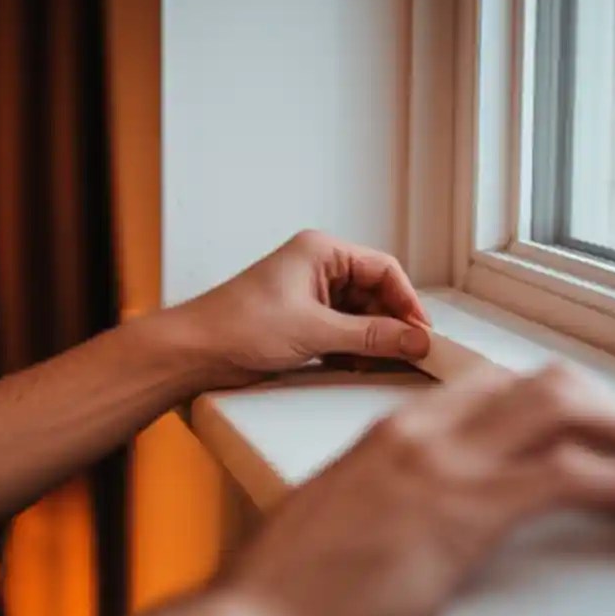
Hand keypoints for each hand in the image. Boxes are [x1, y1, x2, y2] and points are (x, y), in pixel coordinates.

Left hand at [168, 230, 431, 387]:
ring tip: (378, 362)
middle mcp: (317, 268)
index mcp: (321, 251)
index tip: (421, 332)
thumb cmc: (236, 325)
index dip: (407, 301)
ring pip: (360, 315)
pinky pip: (342, 331)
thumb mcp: (315, 331)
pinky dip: (353, 349)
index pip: (383, 269)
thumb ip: (371, 336)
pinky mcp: (302, 321)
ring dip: (371, 340)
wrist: (194, 352)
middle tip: (409, 352)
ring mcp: (309, 295)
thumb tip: (413, 339)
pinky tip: (355, 364)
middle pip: (375, 293)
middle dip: (390, 324)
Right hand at [211, 364, 614, 615]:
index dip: (558, 400)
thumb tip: (424, 513)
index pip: (496, 386)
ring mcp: (449, 464)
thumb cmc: (286, 583)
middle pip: (544, 385)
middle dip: (610, 407)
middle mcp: (427, 430)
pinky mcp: (468, 510)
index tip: (591, 419)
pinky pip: (577, 476)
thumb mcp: (345, 514)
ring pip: (572, 413)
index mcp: (396, 430)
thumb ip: (392, 494)